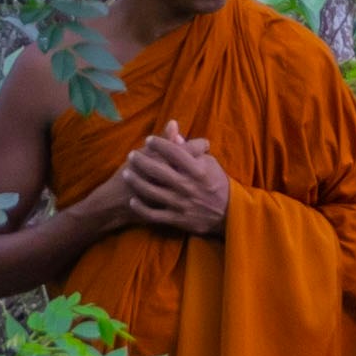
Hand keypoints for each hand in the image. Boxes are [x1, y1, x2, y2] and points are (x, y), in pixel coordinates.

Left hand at [112, 126, 237, 237]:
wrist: (229, 214)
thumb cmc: (218, 184)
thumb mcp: (210, 164)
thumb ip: (192, 151)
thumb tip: (174, 136)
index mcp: (198, 170)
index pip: (174, 152)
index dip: (159, 143)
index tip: (149, 139)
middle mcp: (187, 186)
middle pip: (158, 170)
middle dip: (141, 160)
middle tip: (131, 155)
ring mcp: (181, 203)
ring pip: (152, 191)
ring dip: (136, 181)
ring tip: (126, 173)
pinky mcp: (177, 219)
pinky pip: (154, 214)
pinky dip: (141, 208)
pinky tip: (133, 200)